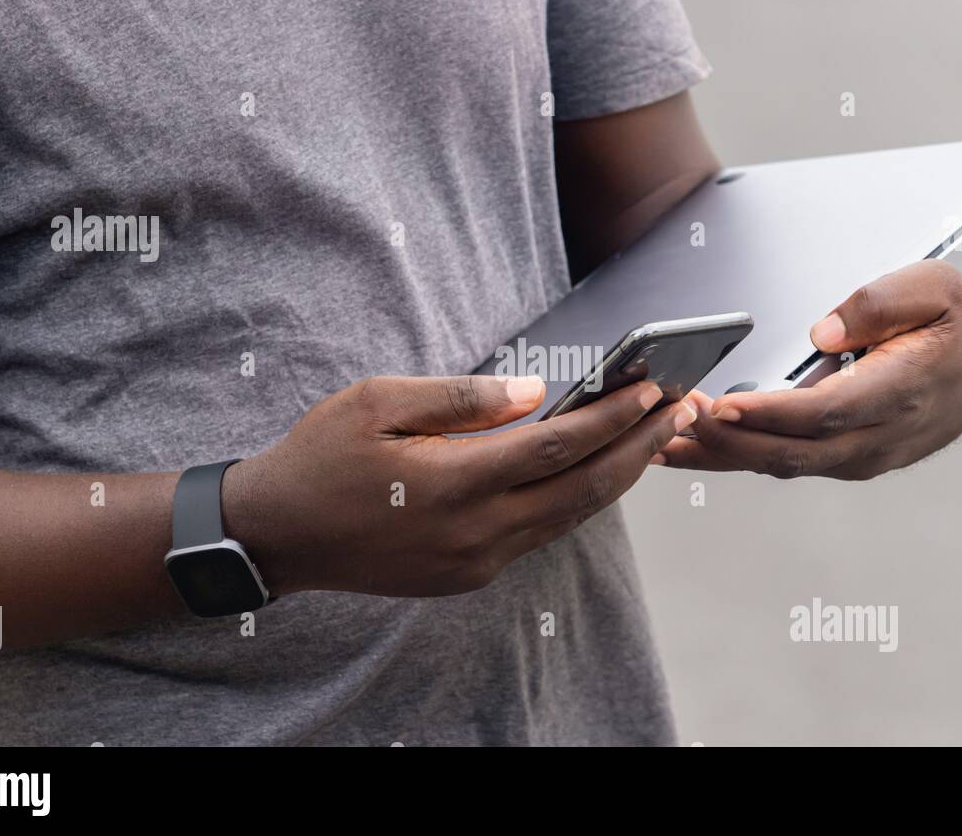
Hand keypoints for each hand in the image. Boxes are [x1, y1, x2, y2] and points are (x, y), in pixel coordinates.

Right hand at [226, 374, 696, 595]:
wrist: (278, 533)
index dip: (613, 416)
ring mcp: (475, 561)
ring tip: (656, 436)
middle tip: (683, 409)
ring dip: (618, 476)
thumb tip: (533, 392)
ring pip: (569, 517)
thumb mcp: (378, 402)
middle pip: (583, 489)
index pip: (558, 446)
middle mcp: (475, 532)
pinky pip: (540, 534)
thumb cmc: (322, 456)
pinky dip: (577, 499)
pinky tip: (597, 470)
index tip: (654, 386)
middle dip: (640, 447)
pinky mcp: (468, 574)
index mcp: (453, 483)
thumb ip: (461, 398)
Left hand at [658, 259, 961, 479]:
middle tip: (674, 419)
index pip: (824, 413)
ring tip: (661, 439)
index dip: (769, 413)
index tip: (722, 405)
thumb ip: (881, 302)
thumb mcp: (937, 288)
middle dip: (728, 440)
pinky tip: (689, 448)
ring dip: (720, 455)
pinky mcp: (838, 462)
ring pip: (779, 465)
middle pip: (792, 451)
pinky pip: (780, 463)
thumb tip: (821, 331)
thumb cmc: (949, 326)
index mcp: (899, 393)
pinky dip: (732, 457)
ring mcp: (857, 458)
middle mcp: (876, 438)